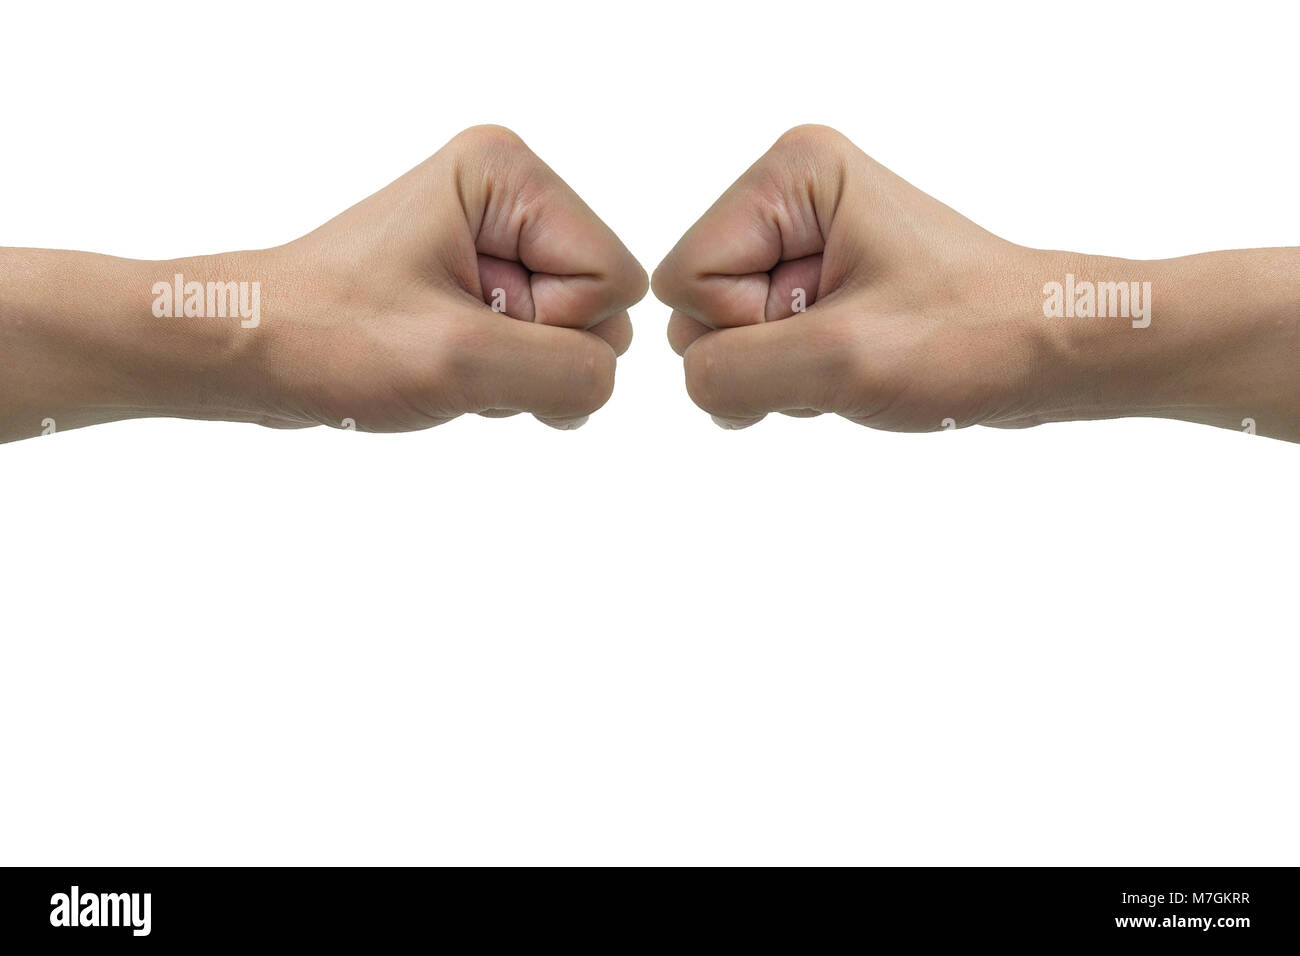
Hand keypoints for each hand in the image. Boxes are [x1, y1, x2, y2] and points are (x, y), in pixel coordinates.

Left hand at [0, 125, 647, 441]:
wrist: (249, 353)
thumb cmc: (329, 339)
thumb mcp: (459, 361)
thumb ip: (569, 371)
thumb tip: (604, 382)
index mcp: (508, 175)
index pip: (613, 279)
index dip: (554, 328)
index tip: (471, 326)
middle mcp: (511, 197)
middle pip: (601, 307)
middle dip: (537, 354)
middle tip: (456, 351)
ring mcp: (499, 242)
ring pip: (575, 336)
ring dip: (517, 374)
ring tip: (444, 360)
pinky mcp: (485, 283)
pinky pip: (542, 349)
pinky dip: (504, 380)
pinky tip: (449, 370)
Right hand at [652, 125, 1299, 439]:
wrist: (1051, 354)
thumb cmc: (971, 339)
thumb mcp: (841, 360)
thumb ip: (730, 371)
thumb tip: (696, 380)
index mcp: (791, 176)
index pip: (685, 277)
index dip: (744, 327)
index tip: (827, 325)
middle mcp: (788, 198)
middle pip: (698, 307)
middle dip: (763, 354)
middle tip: (843, 351)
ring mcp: (800, 244)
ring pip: (724, 338)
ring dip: (783, 374)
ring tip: (856, 360)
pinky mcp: (814, 284)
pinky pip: (757, 350)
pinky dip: (796, 380)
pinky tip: (851, 369)